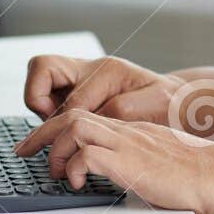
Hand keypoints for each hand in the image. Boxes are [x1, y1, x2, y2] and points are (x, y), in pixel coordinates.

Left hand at [13, 107, 213, 213]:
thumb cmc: (199, 180)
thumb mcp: (160, 168)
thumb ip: (139, 167)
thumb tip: (126, 183)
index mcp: (133, 131)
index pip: (85, 117)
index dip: (56, 129)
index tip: (39, 145)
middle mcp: (126, 131)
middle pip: (71, 115)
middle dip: (41, 133)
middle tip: (23, 151)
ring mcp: (128, 144)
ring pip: (74, 127)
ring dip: (55, 149)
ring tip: (54, 171)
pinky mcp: (130, 162)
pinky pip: (87, 155)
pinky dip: (74, 167)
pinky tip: (77, 182)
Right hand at [22, 55, 183, 123]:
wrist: (176, 101)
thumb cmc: (168, 104)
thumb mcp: (154, 106)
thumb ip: (121, 110)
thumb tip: (93, 117)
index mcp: (109, 71)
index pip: (73, 96)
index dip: (69, 123)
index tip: (72, 146)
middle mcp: (90, 69)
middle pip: (42, 68)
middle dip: (38, 100)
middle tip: (51, 127)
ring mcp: (80, 78)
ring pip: (39, 80)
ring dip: (41, 107)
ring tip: (57, 132)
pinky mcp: (75, 91)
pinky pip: (47, 96)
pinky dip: (49, 114)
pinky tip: (66, 132)